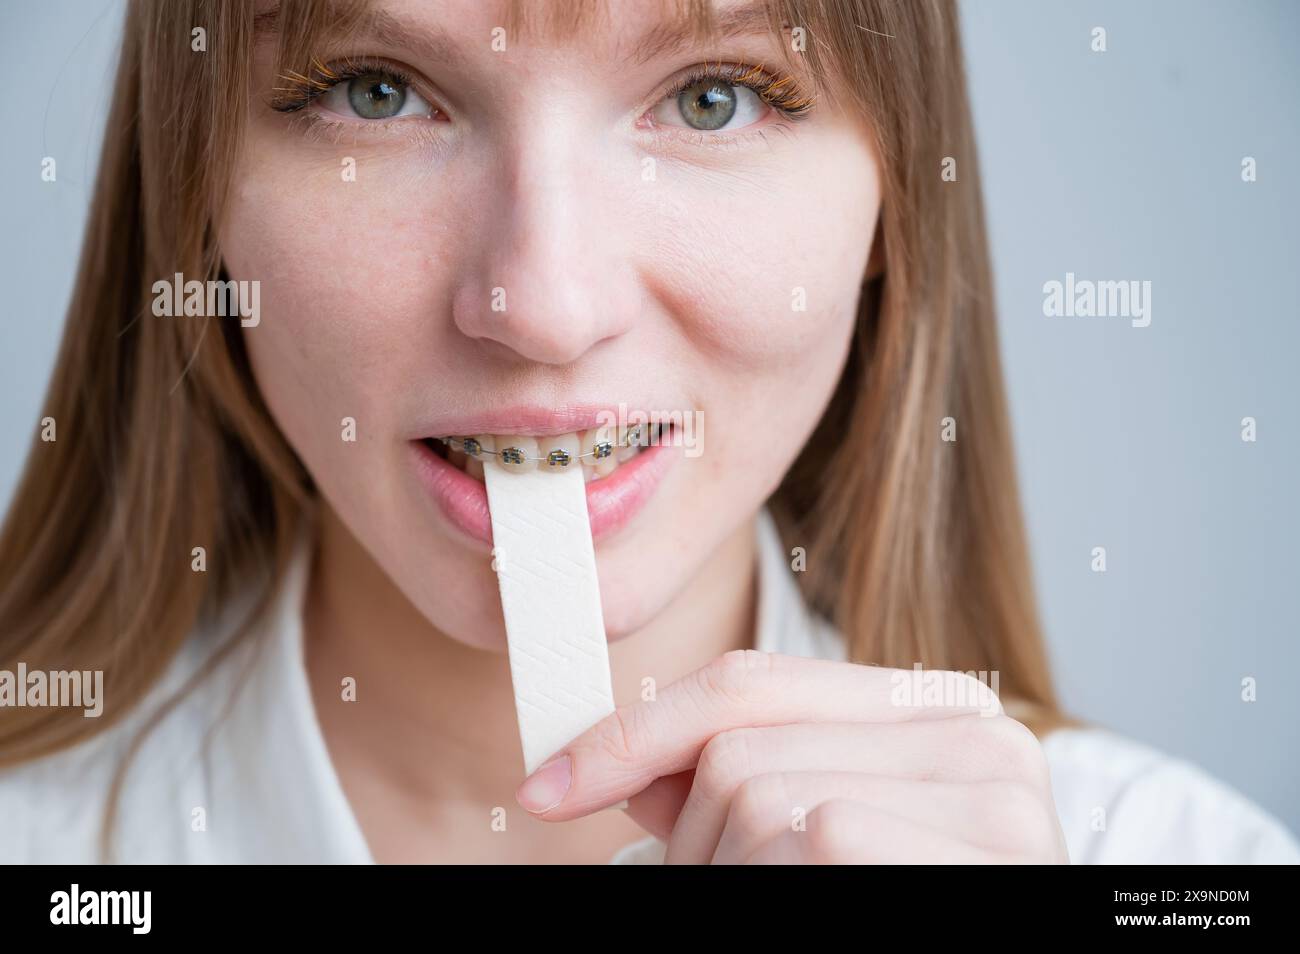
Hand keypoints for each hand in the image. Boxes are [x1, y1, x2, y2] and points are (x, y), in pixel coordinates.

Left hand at [514, 650, 1068, 863]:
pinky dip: (773, 888)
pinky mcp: (990, 851)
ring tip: (781, 904)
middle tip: (719, 886)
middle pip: (741, 749)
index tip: (547, 787)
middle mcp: (975, 732)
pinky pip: (816, 836)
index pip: (746, 683)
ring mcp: (994, 792)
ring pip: (761, 798)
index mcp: (930, 710)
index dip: (633, 732)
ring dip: (729, 875)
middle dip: (693, 838)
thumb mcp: (810, 833)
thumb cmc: (893, 899)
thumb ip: (731, 781)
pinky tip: (820, 910)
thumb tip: (612, 761)